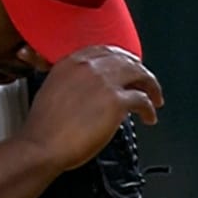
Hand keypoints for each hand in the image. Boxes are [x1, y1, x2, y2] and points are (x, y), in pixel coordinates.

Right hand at [17, 45, 162, 172]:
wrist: (42, 146)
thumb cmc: (43, 129)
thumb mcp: (51, 92)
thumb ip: (71, 83)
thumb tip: (88, 91)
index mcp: (71, 62)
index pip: (105, 51)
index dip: (121, 60)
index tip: (127, 67)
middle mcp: (89, 67)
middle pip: (126, 60)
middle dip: (139, 72)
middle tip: (146, 82)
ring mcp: (104, 82)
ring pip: (139, 75)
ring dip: (151, 87)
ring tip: (155, 98)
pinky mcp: (116, 101)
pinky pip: (143, 100)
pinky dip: (149, 109)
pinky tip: (149, 116)